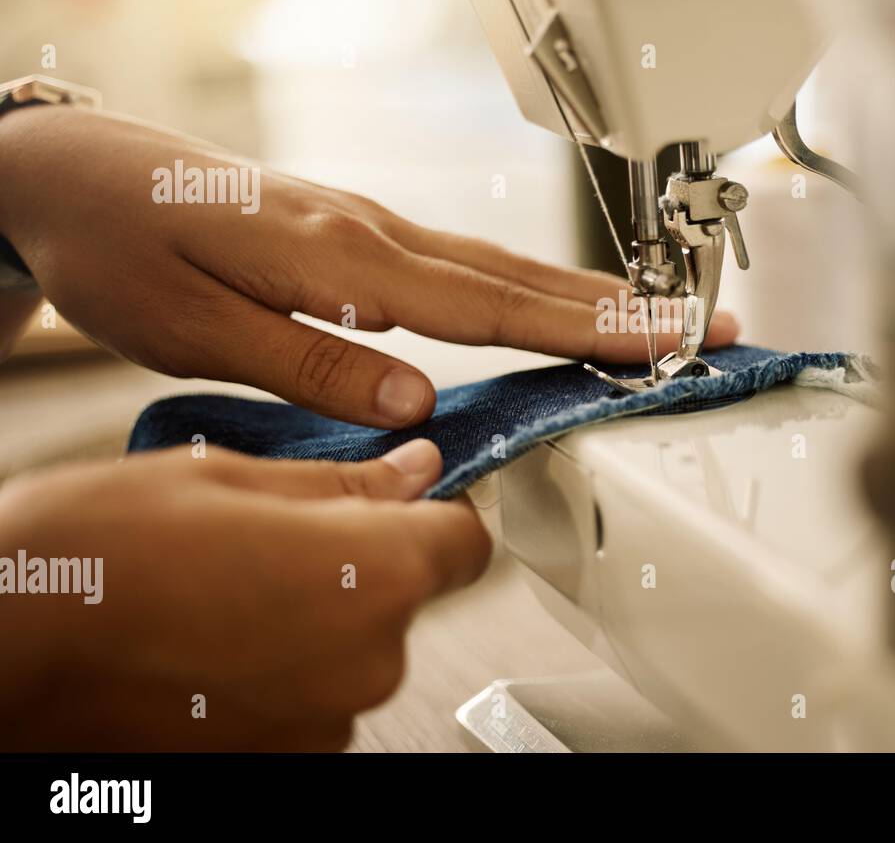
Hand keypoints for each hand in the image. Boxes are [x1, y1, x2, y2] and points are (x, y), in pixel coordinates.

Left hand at [0, 105, 739, 426]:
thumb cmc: (122, 248)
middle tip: (705, 326)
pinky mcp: (362, 230)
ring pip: (502, 265)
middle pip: (521, 278)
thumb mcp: (192, 329)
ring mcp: (374, 224)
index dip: (584, 332)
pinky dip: (531, 285)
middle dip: (620, 309)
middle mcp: (376, 233)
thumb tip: (417, 404)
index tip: (662, 343)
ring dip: (589, 293)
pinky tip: (554, 301)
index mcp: (344, 260)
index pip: (489, 307)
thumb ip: (312, 364)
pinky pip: (467, 262)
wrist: (75, 169)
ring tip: (660, 317)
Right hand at [0, 439, 488, 750]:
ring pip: (349, 652)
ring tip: (217, 598)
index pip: (464, 544)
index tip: (402, 501)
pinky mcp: (279, 763)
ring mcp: (322, 725)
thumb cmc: (89, 562)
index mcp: (373, 575)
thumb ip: (341, 482)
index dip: (437, 515)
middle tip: (267, 540)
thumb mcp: (222, 478)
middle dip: (356, 566)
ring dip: (309, 624)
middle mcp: (367, 662)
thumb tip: (414, 472)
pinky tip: (204, 649)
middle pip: (402, 600)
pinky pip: (306, 702)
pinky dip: (274, 675)